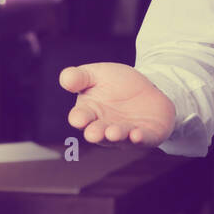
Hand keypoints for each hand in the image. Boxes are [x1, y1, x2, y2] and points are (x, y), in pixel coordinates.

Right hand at [60, 62, 175, 147]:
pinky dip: (140, 138)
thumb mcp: (97, 74)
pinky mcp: (147, 135)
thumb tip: (65, 80)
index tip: (78, 118)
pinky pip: (143, 139)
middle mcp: (105, 127)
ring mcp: (126, 133)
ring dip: (116, 135)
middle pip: (97, 132)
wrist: (149, 86)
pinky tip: (136, 135)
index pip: (81, 117)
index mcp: (90, 112)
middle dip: (95, 133)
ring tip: (113, 132)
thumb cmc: (117, 83)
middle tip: (93, 134)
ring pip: (119, 138)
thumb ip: (80, 77)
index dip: (79, 118)